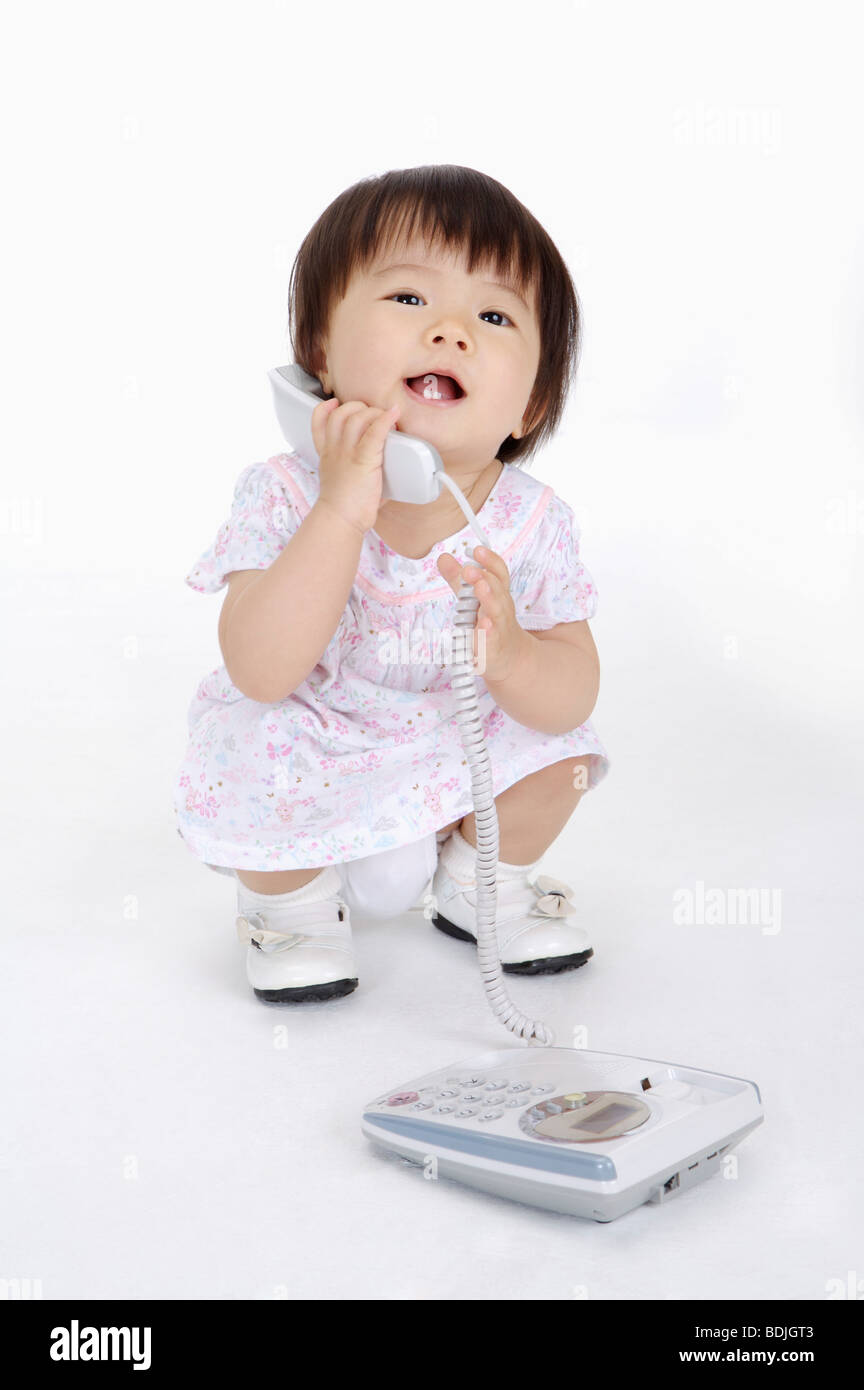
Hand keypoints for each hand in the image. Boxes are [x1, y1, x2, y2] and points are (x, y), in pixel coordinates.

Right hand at [311, 396, 400, 536]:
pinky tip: (394, 414)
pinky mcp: (363, 460)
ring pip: (356, 417)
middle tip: (372, 415)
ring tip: (385, 418)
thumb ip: (354, 468)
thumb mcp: (341, 481)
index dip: (327, 408)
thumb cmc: (345, 507)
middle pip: (340, 413)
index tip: (336, 404)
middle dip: (357, 407)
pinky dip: (385, 419)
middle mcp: (334, 449)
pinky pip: (374, 432)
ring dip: (373, 412)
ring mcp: (347, 453)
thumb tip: (383, 471)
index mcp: (327, 454)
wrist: (340, 520)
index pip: (318, 420)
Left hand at [437, 544, 527, 681]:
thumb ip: (458, 579)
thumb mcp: (474, 599)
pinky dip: (487, 633)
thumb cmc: (490, 623)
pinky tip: (482, 625)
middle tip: (470, 569)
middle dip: (484, 578)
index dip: (490, 561)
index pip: (498, 573)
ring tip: (480, 587)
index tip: (478, 550)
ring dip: (489, 599)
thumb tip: (443, 557)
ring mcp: (498, 628)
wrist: (510, 657)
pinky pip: (490, 640)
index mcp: (498, 593)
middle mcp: (501, 608)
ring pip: (496, 612)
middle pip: (496, 589)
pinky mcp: (492, 648)